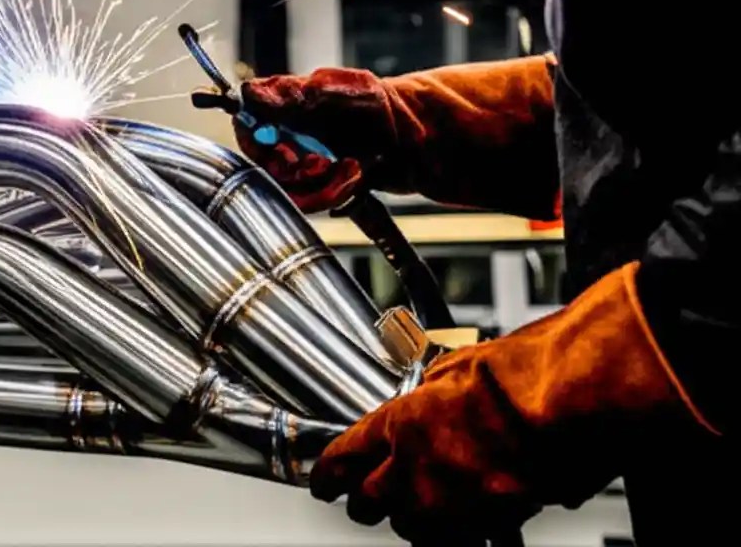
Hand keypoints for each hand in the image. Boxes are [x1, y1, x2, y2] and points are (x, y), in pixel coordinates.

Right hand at [232, 68, 397, 212]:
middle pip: (266, 165)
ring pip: (289, 188)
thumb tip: (250, 92)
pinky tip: (355, 176)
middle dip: (295, 171)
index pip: (249, 125)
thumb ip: (292, 94)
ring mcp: (306, 159)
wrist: (423, 140)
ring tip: (350, 168)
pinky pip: (313, 200)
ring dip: (321, 184)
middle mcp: (292, 132)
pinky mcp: (322, 183)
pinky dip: (335, 191)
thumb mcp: (340, 93)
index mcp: (289, 103)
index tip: (280, 153)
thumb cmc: (385, 108)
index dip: (258, 144)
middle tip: (320, 163)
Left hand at [308, 263, 716, 542]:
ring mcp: (450, 505)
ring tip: (419, 505)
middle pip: (368, 502)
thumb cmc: (526, 376)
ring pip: (408, 528)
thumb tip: (424, 398)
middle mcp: (416, 471)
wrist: (573, 404)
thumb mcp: (456, 367)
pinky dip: (450, 531)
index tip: (324, 480)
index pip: (344, 460)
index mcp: (400, 424)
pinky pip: (453, 539)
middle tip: (364, 496)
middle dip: (364, 499)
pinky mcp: (487, 525)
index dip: (328, 474)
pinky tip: (459, 515)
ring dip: (408, 518)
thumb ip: (428, 393)